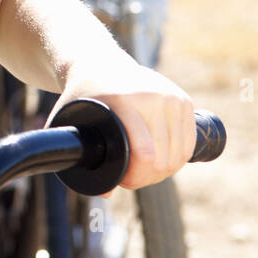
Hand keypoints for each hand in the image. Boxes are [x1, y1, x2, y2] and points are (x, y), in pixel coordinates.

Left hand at [52, 60, 195, 195]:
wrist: (99, 63)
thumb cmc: (82, 96)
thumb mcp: (69, 120)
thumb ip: (78, 154)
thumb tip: (104, 194)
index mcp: (123, 100)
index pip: (144, 152)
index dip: (135, 177)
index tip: (123, 181)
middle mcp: (152, 96)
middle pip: (162, 158)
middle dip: (148, 177)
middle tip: (131, 178)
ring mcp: (170, 97)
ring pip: (179, 154)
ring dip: (163, 171)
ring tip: (143, 170)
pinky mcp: (183, 100)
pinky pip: (189, 144)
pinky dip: (178, 159)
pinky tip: (161, 162)